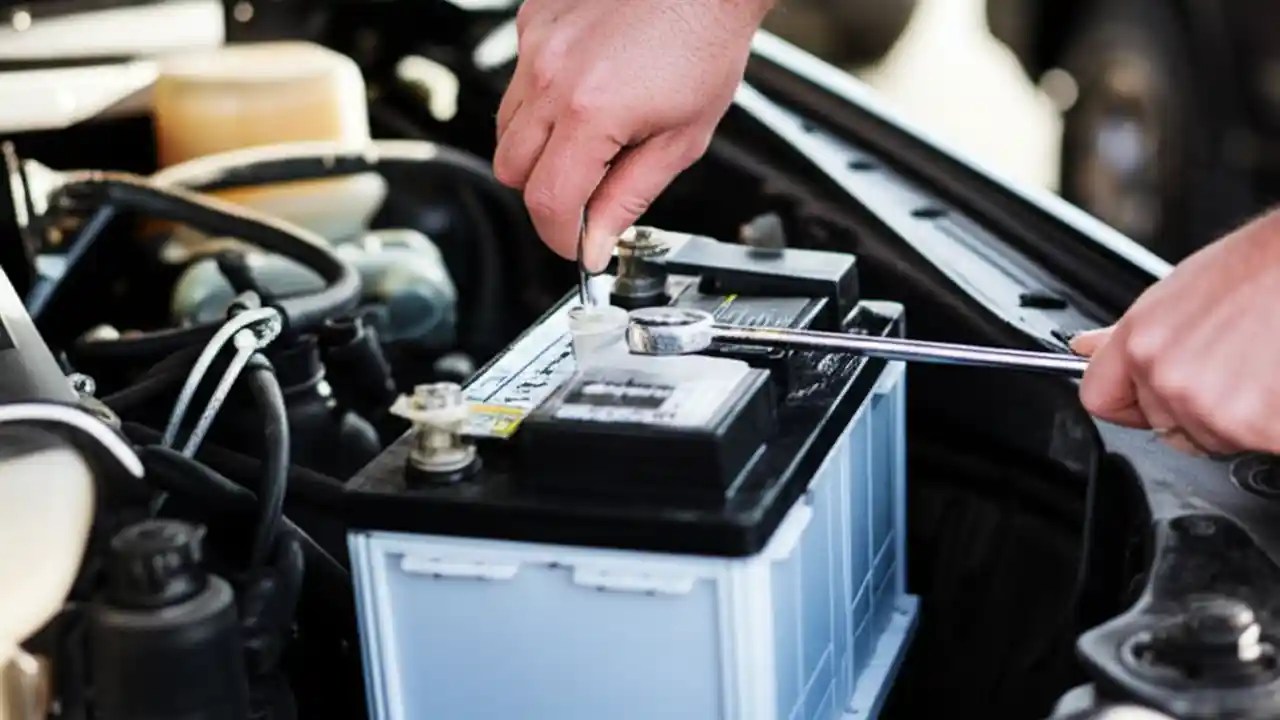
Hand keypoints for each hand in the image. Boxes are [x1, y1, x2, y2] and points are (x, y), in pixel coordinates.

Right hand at [494, 0, 772, 270]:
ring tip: (592, 134)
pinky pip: (516, 81)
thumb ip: (628, 198)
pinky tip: (584, 87)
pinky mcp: (531, 20)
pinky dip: (541, 99)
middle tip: (588, 192)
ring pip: (506, 128)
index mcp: (591, 112)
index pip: (548, 202)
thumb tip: (595, 242)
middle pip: (512, 171)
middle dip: (546, 194)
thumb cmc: (704, 44)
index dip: (560, 237)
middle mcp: (551, 76)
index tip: (577, 245)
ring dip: (539, 148)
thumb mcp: (680, 140)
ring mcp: (535, 44)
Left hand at [1071, 210, 1279, 455]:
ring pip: (1213, 439)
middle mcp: (1169, 378)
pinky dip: (1271, 425)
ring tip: (1262, 366)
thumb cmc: (1259, 270)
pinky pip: (1257, 445)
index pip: (1099, 398)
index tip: (1144, 397)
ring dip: (1238, 418)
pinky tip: (1278, 383)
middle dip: (1193, 408)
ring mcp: (1212, 407)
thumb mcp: (1179, 291)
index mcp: (1142, 343)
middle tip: (1232, 366)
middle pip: (1163, 426)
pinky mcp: (1258, 428)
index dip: (1126, 400)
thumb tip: (1084, 347)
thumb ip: (1130, 333)